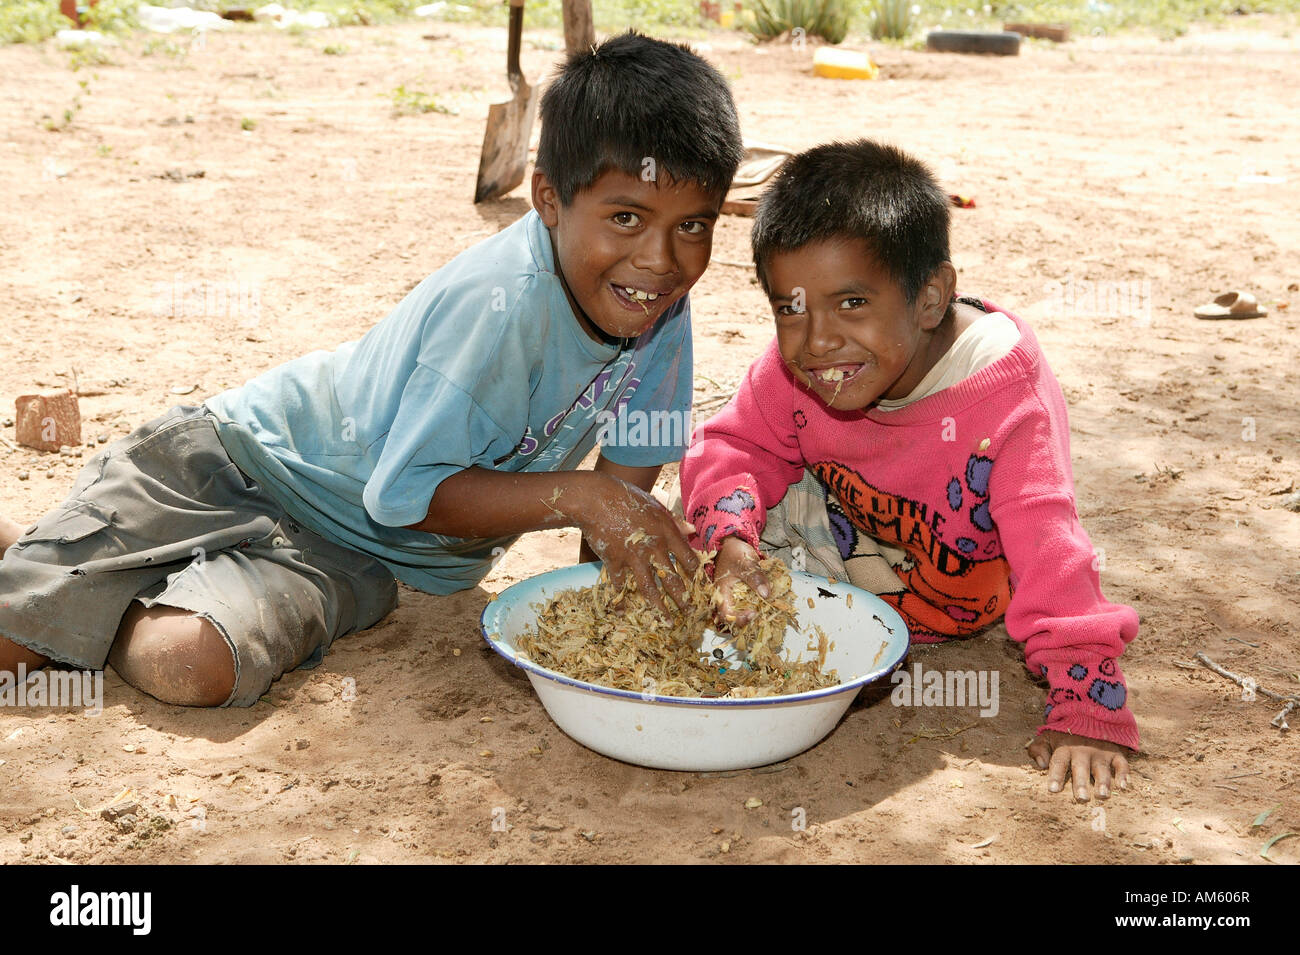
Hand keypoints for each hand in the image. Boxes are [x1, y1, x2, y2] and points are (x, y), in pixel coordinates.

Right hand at [573, 474, 698, 615]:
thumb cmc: (627, 497)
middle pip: (672, 579)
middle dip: (683, 599)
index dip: (696, 575)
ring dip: (659, 608)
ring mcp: (633, 558)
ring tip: (667, 621)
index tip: (700, 586)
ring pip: (649, 589)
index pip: (688, 559)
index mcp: (666, 532)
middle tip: (690, 613)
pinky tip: (625, 613)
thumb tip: (693, 531)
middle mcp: (653, 548)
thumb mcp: (655, 505)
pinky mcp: (614, 562)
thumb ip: (674, 521)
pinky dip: (622, 600)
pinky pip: (620, 586)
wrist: (595, 499)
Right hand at [711, 535, 768, 628]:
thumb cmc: (733, 552)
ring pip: (742, 613)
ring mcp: (733, 598)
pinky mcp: (741, 595)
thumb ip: (755, 577)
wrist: (731, 545)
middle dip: (750, 620)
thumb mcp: (745, 563)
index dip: (739, 618)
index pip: (726, 614)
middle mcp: (726, 599)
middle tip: (764, 615)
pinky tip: (768, 602)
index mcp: (720, 593)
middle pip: (735, 619)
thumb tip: (766, 594)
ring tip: (768, 610)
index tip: (754, 613)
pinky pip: (748, 605)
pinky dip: (758, 606)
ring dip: (755, 615)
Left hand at [1027, 730, 1130, 800]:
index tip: (1053, 790)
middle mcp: (1082, 751)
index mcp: (1064, 749)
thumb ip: (1038, 749)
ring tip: (1102, 795)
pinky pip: (1122, 764)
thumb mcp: (1047, 737)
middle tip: (1081, 798)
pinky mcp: (1115, 753)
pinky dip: (1124, 774)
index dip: (1056, 776)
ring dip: (1103, 782)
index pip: (1058, 763)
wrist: (1090, 715)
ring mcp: (1100, 753)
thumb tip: (1041, 764)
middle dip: (1081, 783)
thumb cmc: (1064, 734)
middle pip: (1081, 768)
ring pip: (1102, 769)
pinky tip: (1124, 786)